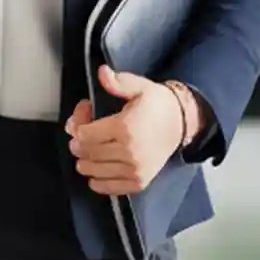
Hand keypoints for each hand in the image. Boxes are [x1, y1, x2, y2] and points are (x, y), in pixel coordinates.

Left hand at [64, 65, 189, 195]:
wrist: (182, 123)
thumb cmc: (158, 105)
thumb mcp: (140, 87)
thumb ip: (118, 83)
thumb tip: (103, 73)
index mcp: (125, 127)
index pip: (84, 134)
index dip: (78, 122)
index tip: (85, 113)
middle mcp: (129, 152)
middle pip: (85, 152)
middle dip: (78, 140)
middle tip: (83, 131)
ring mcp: (134, 170)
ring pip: (92, 170)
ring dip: (84, 159)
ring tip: (90, 147)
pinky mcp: (138, 182)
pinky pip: (106, 187)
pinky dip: (96, 179)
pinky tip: (98, 166)